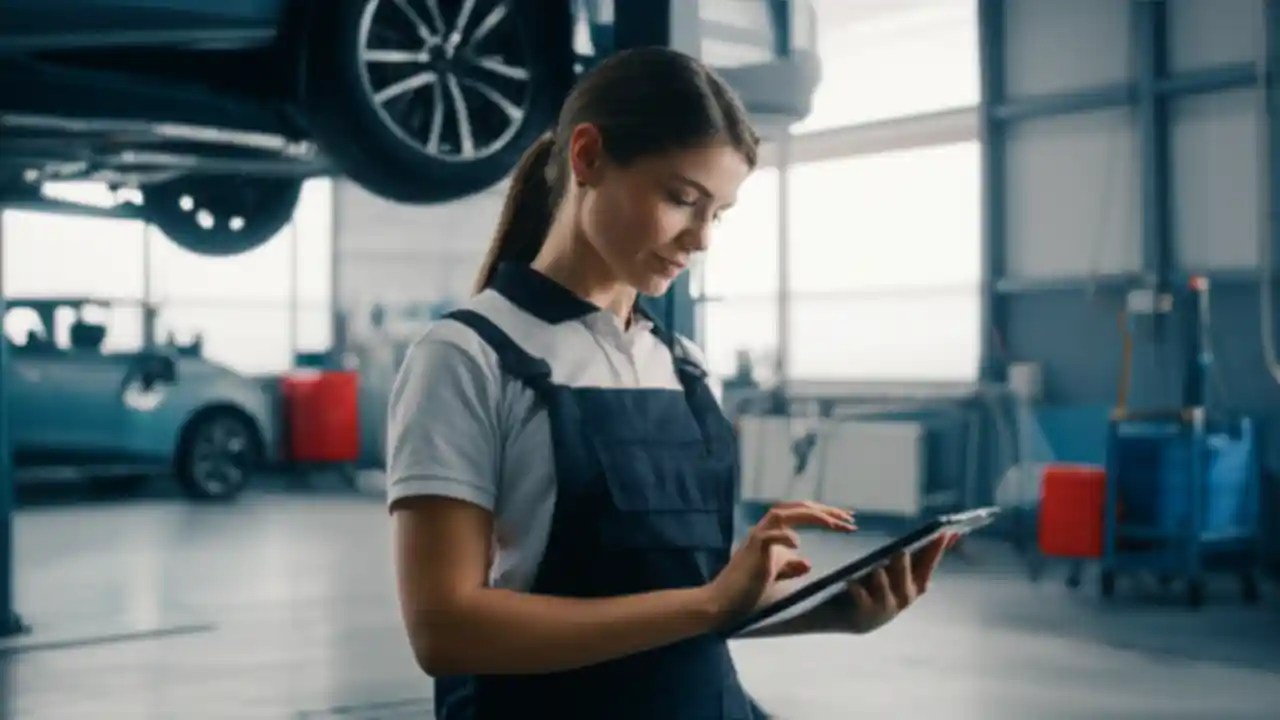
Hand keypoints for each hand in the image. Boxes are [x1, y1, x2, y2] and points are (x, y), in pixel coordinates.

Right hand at [705, 502, 855, 627]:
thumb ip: (790, 566)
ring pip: (783, 514)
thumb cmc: (748, 590)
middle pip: (797, 508)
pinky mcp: (751, 550)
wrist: (723, 603)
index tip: (848, 520)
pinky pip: (769, 536)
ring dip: (810, 516)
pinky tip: (797, 543)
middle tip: (849, 518)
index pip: (802, 515)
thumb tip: (807, 562)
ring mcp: (757, 537)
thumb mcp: (776, 576)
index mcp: (772, 533)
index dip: (826, 514)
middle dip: (825, 511)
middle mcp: (765, 529)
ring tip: (833, 523)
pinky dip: (784, 536)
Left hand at [822, 533, 955, 634]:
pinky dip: (857, 593)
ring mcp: (883, 611)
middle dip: (906, 569)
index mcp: (912, 588)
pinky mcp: (862, 617)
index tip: (943, 533)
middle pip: (907, 585)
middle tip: (902, 551)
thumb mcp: (897, 570)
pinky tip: (850, 581)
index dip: (935, 552)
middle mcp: (901, 601)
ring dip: (883, 583)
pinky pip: (860, 604)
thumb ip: (915, 555)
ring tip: (878, 569)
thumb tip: (946, 533)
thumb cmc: (876, 586)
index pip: (927, 568)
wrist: (845, 616)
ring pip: (886, 597)